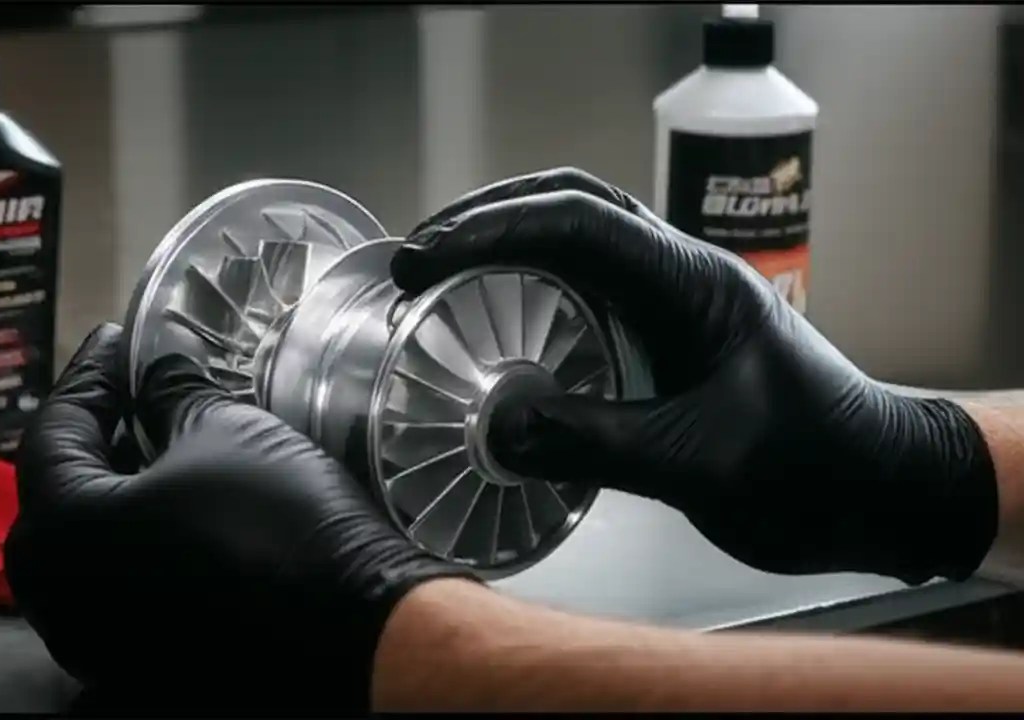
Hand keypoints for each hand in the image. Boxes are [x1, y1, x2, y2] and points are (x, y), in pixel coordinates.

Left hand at [3, 324, 476, 711]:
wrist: (355, 625)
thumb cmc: (279, 520)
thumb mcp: (223, 430)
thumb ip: (171, 393)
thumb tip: (157, 372)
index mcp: (62, 530)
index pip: (54, 431)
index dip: (90, 375)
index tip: (118, 341)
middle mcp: (58, 595)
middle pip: (61, 492)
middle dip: (97, 433)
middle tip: (132, 388)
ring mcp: (95, 637)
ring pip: (86, 544)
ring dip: (116, 487)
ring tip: (157, 439)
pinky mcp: (137, 661)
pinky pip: (117, 583)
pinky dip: (135, 536)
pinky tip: (174, 504)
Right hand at [390, 167, 997, 584]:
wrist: (880, 487)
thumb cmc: (815, 468)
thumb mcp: (698, 464)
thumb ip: (596, 444)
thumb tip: (499, 429)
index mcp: (694, 284)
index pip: (580, 221)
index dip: (493, 229)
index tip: (427, 257)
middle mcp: (682, 275)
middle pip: (574, 206)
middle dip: (488, 218)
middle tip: (420, 254)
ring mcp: (676, 299)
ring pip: (580, 240)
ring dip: (508, 244)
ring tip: (441, 272)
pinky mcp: (668, 333)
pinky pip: (589, 289)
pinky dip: (533, 289)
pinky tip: (498, 318)